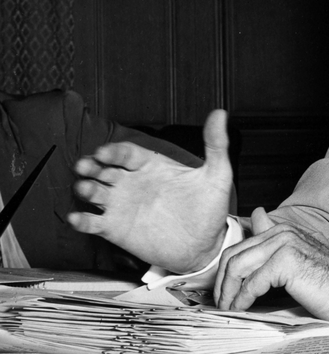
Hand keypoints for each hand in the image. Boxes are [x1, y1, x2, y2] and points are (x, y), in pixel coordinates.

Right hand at [68, 110, 232, 273]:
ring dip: (85, 188)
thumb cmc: (209, 209)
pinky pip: (93, 222)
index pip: (127, 152)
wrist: (204, 246)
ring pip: (95, 192)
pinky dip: (81, 220)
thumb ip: (215, 144)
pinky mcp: (116, 229)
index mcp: (152, 167)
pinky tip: (77, 218)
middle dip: (92, 166)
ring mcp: (123, 206)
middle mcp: (134, 183)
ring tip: (84, 189)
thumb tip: (219, 114)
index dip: (114, 150)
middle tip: (84, 165)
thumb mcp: (217, 174)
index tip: (104, 151)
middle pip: (105, 169)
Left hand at [215, 208, 328, 323]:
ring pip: (238, 267)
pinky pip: (252, 283)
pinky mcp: (286, 261)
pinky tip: (241, 309)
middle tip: (220, 302)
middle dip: (222, 282)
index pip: (242, 244)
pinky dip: (242, 299)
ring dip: (228, 292)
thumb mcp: (297, 257)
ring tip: (227, 307)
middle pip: (235, 255)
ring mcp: (285, 244)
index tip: (222, 287)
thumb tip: (258, 215)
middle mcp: (283, 232)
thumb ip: (274, 241)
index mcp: (284, 230)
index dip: (227, 268)